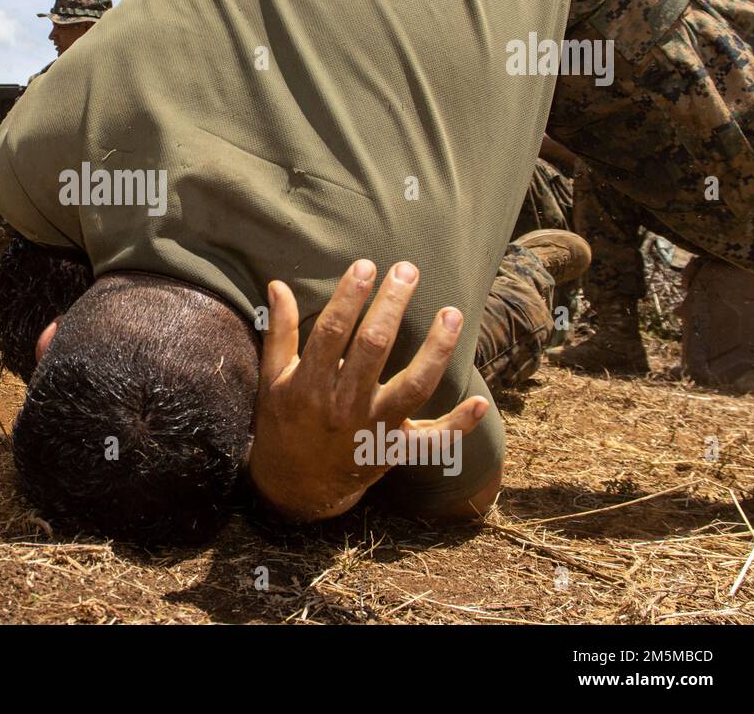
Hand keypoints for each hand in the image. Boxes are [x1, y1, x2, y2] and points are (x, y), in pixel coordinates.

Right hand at [247, 260, 488, 521]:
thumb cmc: (283, 423)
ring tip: (451, 314)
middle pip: (373, 349)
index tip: (366, 266)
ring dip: (435, 351)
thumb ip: (280, 331)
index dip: (349, 297)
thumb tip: (278, 283)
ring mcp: (373, 429)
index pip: (331, 332)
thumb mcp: (273, 378)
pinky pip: (432, 442)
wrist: (295, 487)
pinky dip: (458, 426)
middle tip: (408, 270)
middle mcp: (343, 406)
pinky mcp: (394, 451)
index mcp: (309, 386)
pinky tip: (480, 401)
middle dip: (392, 306)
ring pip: (412, 387)